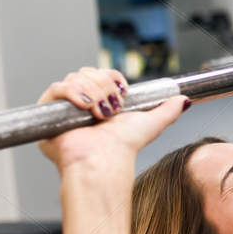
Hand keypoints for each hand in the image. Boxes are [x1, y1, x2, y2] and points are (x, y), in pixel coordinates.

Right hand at [36, 67, 189, 169]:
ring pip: (74, 77)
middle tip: (113, 108)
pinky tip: (86, 107)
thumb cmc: (124, 147)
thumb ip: (167, 110)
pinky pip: (56, 88)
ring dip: (93, 92)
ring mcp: (63, 109)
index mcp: (101, 103)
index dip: (111, 77)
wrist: (104, 161)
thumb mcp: (150, 124)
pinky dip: (73, 92)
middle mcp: (81, 104)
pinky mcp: (47, 113)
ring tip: (101, 113)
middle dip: (104, 85)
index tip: (123, 91)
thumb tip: (184, 100)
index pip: (101, 74)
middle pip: (87, 72)